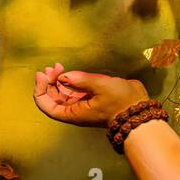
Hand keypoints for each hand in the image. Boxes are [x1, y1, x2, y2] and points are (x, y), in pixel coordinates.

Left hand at [33, 63, 148, 127]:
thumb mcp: (102, 87)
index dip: (40, 89)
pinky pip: (74, 90)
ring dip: (57, 80)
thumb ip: (81, 79)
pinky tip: (69, 72)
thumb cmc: (120, 101)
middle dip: (49, 82)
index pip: (46, 105)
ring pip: (62, 93)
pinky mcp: (91, 98)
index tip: (43, 74)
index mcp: (72, 113)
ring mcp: (82, 104)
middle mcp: (74, 110)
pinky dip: (69, 81)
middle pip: (52, 98)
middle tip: (53, 67)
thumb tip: (64, 76)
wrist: (139, 109)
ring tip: (57, 67)